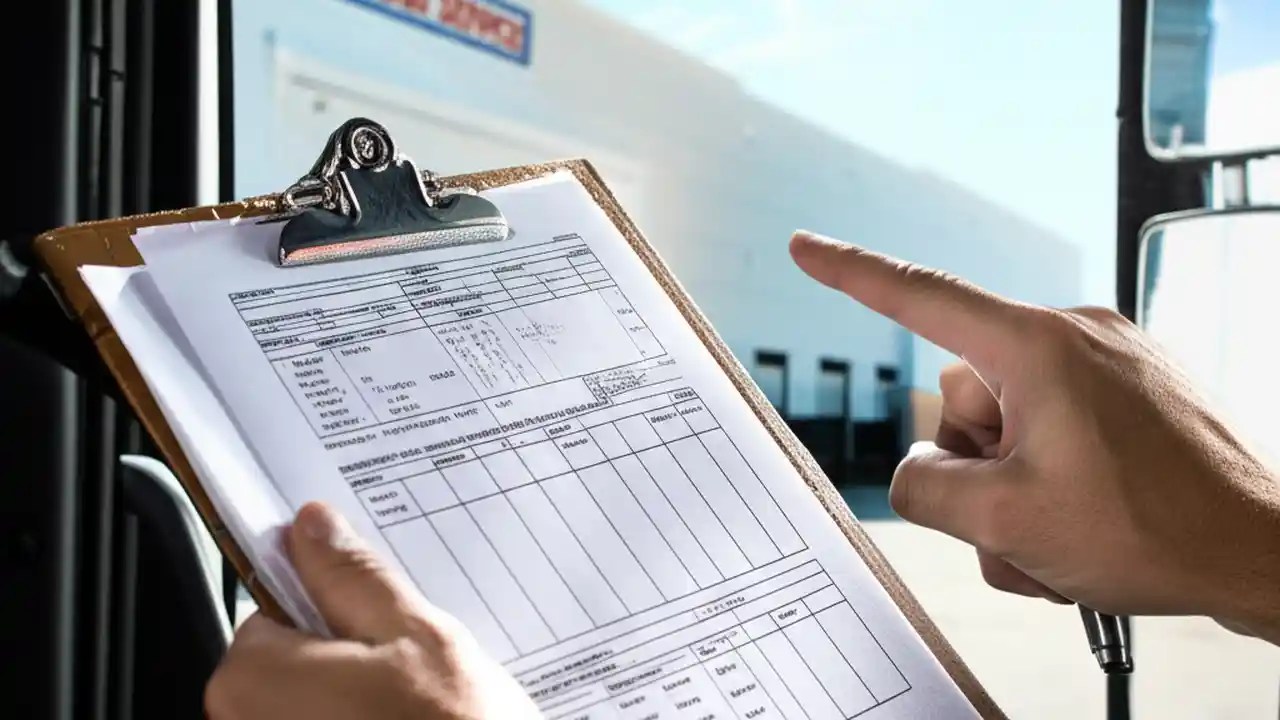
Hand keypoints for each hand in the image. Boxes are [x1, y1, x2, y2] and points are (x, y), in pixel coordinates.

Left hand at [205, 503, 539, 718]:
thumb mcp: (417, 635)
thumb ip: (353, 577)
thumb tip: (312, 528)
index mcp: (253, 678)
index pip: (275, 611)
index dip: (335, 611)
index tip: (378, 622)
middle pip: (290, 666)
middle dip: (348, 663)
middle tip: (413, 675)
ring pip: (313, 710)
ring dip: (360, 707)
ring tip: (423, 716)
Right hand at [790, 231, 1279, 643]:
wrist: (1262, 553)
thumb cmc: (1155, 531)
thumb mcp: (1004, 524)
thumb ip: (924, 489)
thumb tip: (919, 471)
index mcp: (1037, 347)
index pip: (920, 298)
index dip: (851, 272)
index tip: (806, 248)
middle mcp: (1074, 336)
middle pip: (962, 394)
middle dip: (975, 462)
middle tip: (1025, 510)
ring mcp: (1109, 361)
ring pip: (1007, 420)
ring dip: (1013, 482)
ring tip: (1064, 529)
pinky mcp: (1131, 389)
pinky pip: (1053, 424)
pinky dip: (1050, 477)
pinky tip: (1087, 521)